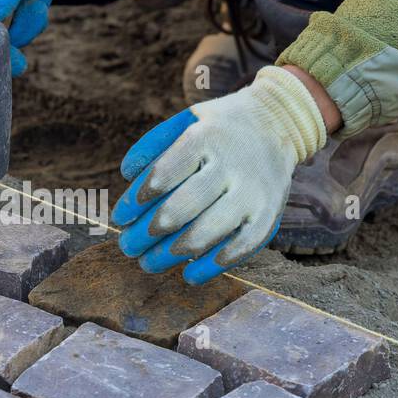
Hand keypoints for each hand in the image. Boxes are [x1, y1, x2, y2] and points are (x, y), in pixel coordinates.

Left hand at [112, 66, 328, 283]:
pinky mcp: (269, 214)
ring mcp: (252, 192)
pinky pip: (240, 248)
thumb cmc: (216, 130)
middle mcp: (230, 165)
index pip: (162, 175)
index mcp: (204, 138)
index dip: (135, 202)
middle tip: (128, 246)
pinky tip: (188, 275)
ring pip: (206, 233)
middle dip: (147, 234)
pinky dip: (211, 266)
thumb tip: (127, 176)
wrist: (276, 122)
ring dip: (170, 255)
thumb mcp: (185, 121)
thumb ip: (153, 144)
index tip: (121, 218)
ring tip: (148, 263)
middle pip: (181, 209)